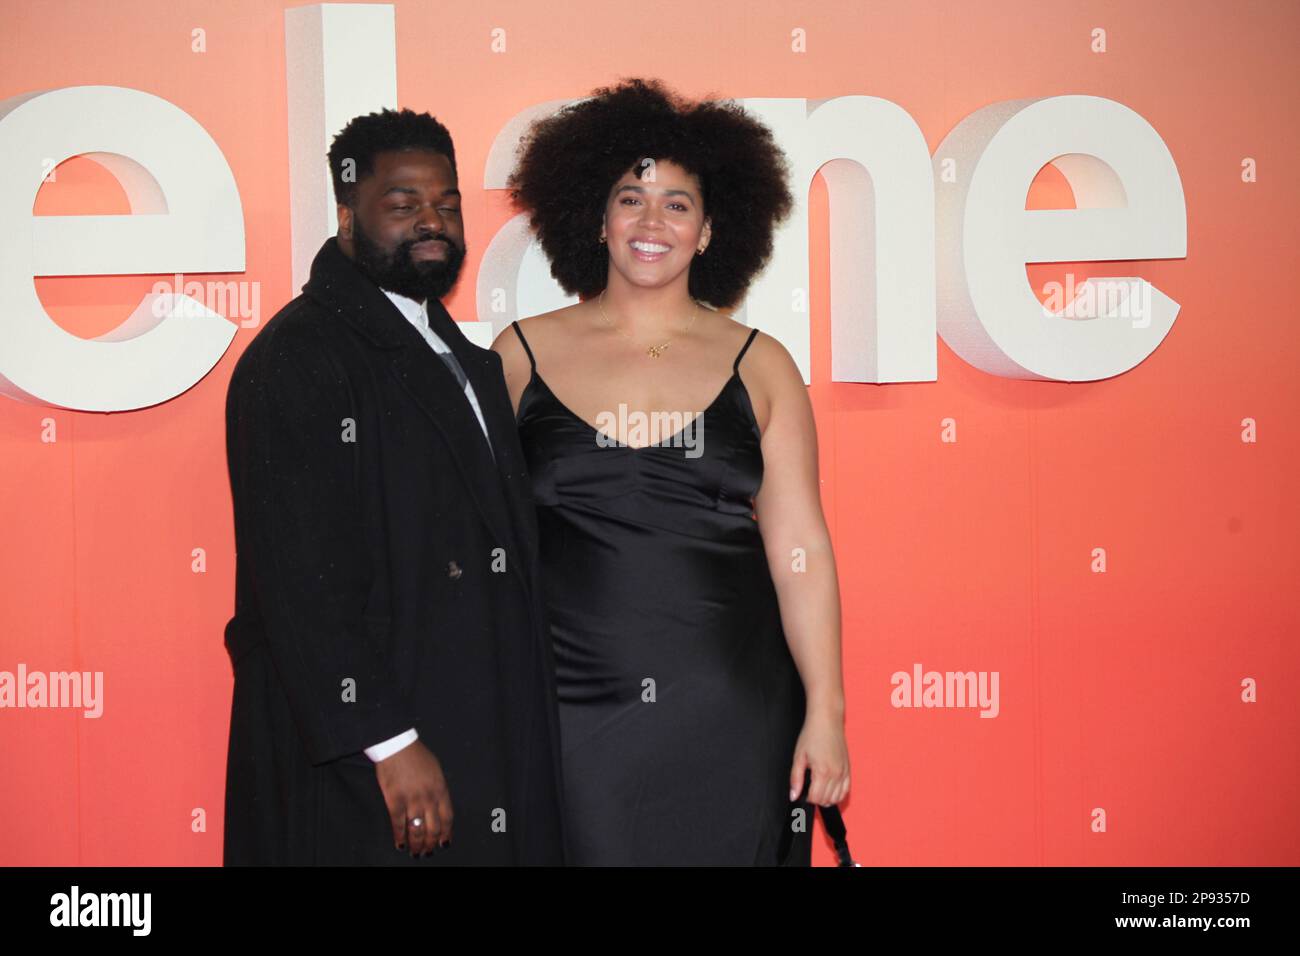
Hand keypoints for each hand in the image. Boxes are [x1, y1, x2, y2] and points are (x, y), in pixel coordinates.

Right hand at [374, 740, 452, 856]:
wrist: (398, 746)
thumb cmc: (416, 755)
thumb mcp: (436, 770)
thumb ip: (439, 789)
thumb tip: (439, 806)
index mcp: (441, 790)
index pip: (447, 818)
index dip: (446, 833)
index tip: (444, 843)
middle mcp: (429, 798)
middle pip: (433, 828)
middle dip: (431, 843)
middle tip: (428, 852)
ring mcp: (412, 801)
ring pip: (416, 830)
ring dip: (416, 844)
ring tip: (415, 853)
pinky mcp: (395, 801)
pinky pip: (398, 824)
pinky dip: (400, 837)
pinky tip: (400, 844)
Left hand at [788, 708, 849, 806]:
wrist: (827, 721)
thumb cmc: (812, 735)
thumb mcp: (798, 757)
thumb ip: (795, 778)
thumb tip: (794, 795)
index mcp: (822, 771)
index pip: (815, 798)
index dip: (806, 797)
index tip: (802, 790)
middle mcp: (835, 774)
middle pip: (826, 800)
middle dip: (815, 798)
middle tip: (808, 787)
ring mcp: (843, 772)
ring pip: (837, 798)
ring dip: (826, 798)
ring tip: (818, 787)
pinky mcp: (848, 769)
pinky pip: (846, 790)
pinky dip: (837, 794)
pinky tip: (829, 787)